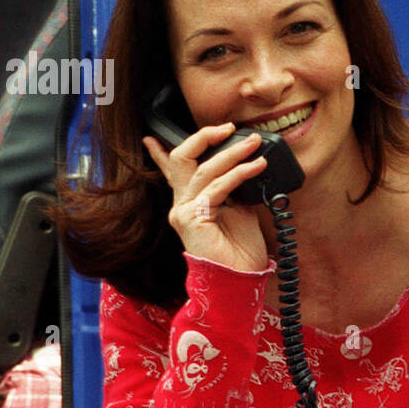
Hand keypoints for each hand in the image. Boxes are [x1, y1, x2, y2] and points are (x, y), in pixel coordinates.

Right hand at [142, 123, 269, 272]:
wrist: (240, 280)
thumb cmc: (240, 251)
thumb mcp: (239, 210)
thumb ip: (234, 188)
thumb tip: (246, 165)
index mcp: (191, 202)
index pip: (173, 171)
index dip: (161, 152)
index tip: (152, 136)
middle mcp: (182, 205)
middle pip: (182, 159)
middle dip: (205, 137)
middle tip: (230, 127)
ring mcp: (184, 212)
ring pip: (203, 169)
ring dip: (233, 153)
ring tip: (254, 144)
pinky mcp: (192, 219)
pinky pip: (216, 188)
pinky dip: (239, 174)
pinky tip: (256, 167)